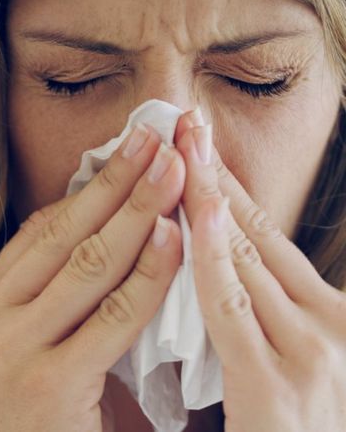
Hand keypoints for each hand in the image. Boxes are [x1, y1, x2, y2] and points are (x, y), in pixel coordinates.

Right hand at [0, 123, 185, 431]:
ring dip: (138, 214)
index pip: (34, 235)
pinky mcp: (46, 383)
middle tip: (155, 141)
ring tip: (174, 174)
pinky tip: (173, 240)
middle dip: (115, 184)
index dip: (85, 189)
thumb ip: (48, 293)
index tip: (125, 152)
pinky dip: (148, 275)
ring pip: (87, 266)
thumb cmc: (36, 417)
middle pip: (60, 238)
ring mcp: (6, 352)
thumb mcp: (24, 346)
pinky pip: (112, 315)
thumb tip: (104, 221)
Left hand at [174, 109, 345, 431]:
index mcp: (333, 316)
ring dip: (207, 196)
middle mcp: (333, 325)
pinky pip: (230, 309)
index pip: (270, 238)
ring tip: (180, 144)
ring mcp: (311, 354)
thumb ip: (259, 315)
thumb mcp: (286, 361)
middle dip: (215, 175)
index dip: (232, 188)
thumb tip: (217, 261)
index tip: (200, 145)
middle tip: (183, 122)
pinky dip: (209, 257)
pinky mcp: (276, 388)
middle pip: (258, 235)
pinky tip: (189, 214)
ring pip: (244, 259)